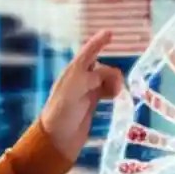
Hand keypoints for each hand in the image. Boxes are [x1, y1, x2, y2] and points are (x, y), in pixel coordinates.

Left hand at [39, 30, 126, 159]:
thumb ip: (92, 77)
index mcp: (72, 73)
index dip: (98, 42)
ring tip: (118, 94)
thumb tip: (110, 74)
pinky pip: (106, 91)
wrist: (57, 140)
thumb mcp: (75, 90)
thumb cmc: (61, 113)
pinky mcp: (91, 105)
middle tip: (118, 86)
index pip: (88, 53)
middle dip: (111, 72)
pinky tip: (116, 98)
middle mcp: (79, 80)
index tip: (111, 33)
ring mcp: (85, 92)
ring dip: (114, 83)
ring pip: (105, 79)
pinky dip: (114, 91)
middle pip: (101, 67)